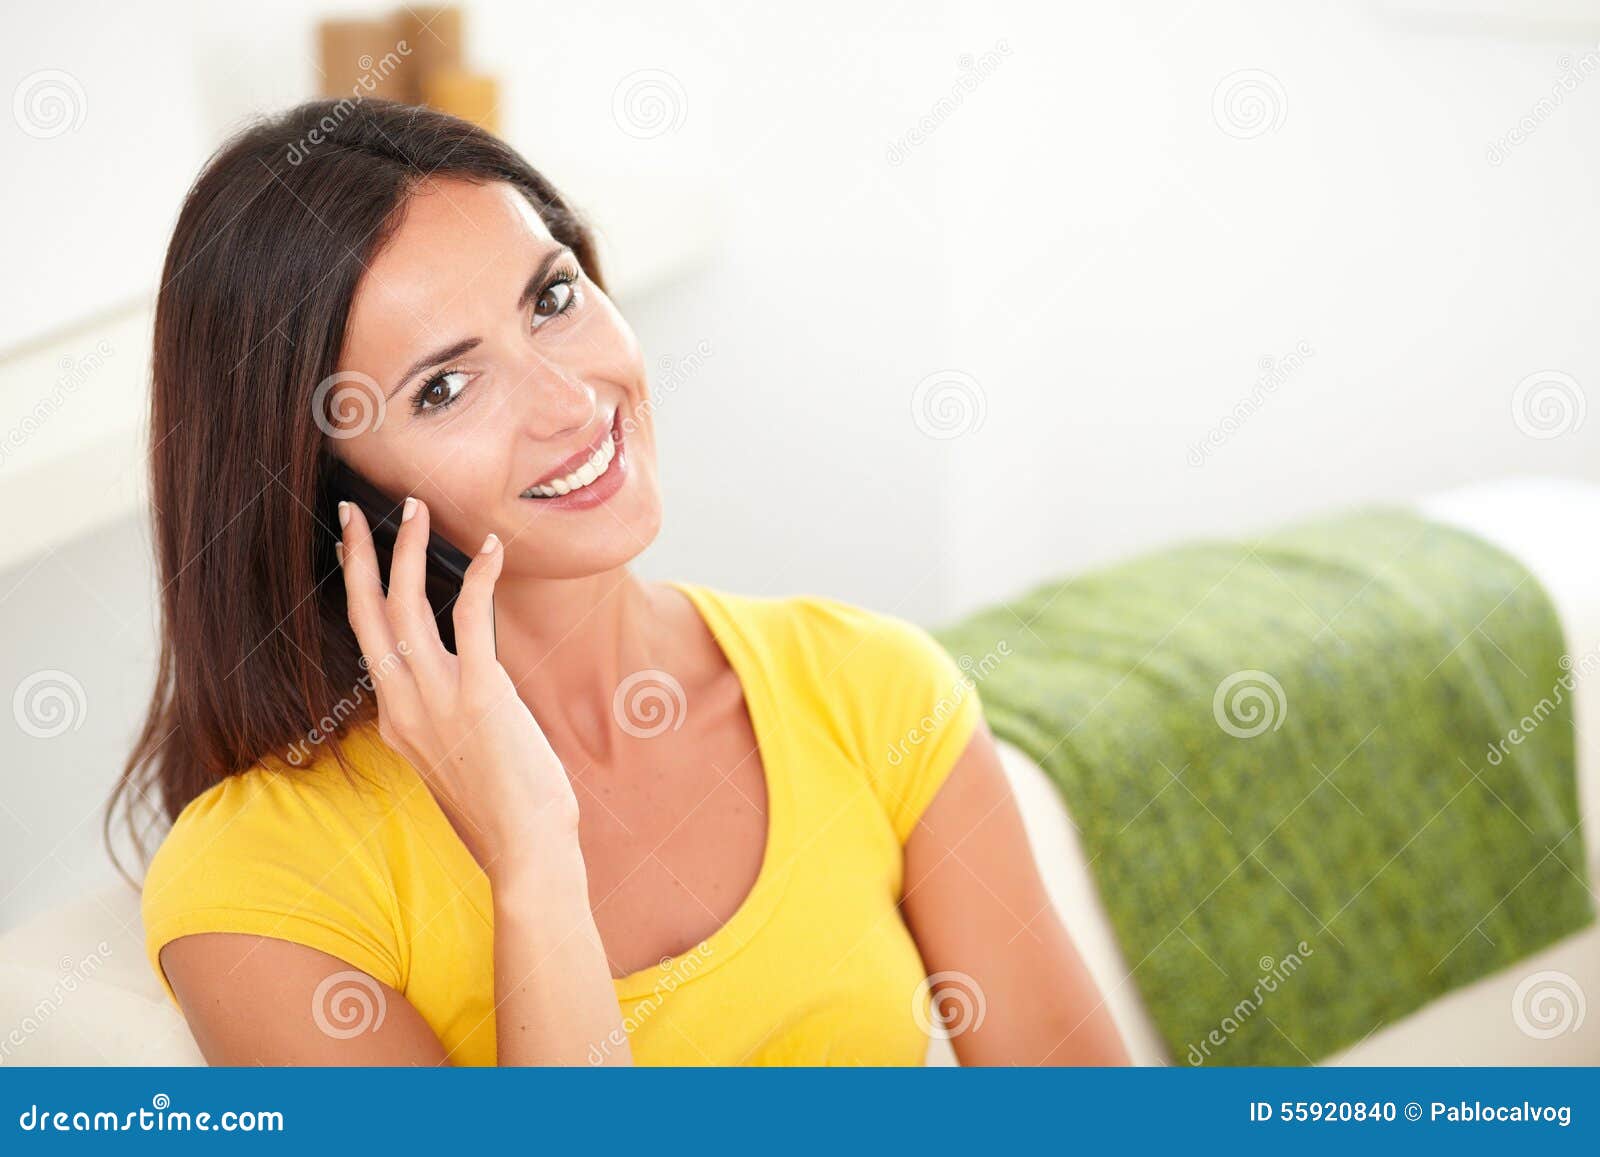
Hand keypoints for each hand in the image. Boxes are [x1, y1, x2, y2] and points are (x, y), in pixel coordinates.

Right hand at [338, 496, 578, 874]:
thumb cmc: (505, 813)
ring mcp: (437, 700)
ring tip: (417, 509)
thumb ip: (449, 725)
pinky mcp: (480, 695)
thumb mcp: (457, 764)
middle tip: (354, 511)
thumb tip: (467, 699)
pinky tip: (493, 548)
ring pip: (405, 606)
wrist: (525, 853)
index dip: (363, 592)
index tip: (362, 555)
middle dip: (357, 556)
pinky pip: (471, 618)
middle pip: (367, 614)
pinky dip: (481, 576)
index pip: (371, 644)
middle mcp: (404, 706)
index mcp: (396, 722)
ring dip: (410, 550)